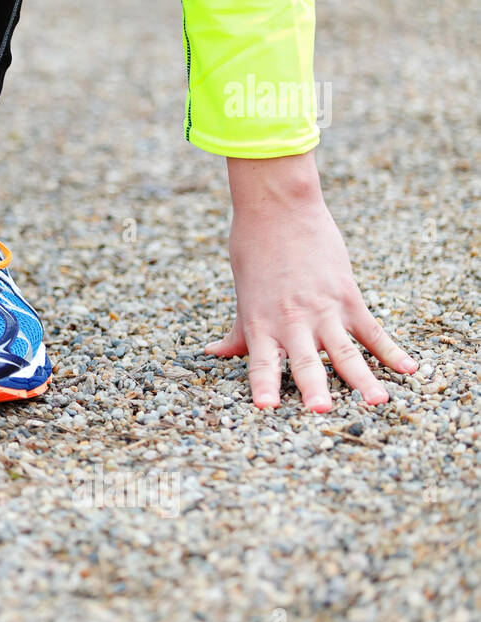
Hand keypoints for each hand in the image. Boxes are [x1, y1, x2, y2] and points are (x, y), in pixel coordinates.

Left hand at [206, 152, 416, 409]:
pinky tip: (407, 369)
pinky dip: (391, 350)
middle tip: (321, 411)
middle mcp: (292, 321)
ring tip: (376, 401)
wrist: (279, 210)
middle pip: (304, 361)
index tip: (266, 408)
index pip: (261, 362)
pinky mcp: (347, 296)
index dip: (263, 385)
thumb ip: (239, 331)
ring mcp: (323, 309)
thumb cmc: (254, 252)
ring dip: (362, 378)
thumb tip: (214, 353)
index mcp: (262, 323)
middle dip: (314, 387)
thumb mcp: (244, 295)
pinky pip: (372, 330)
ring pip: (345, 351)